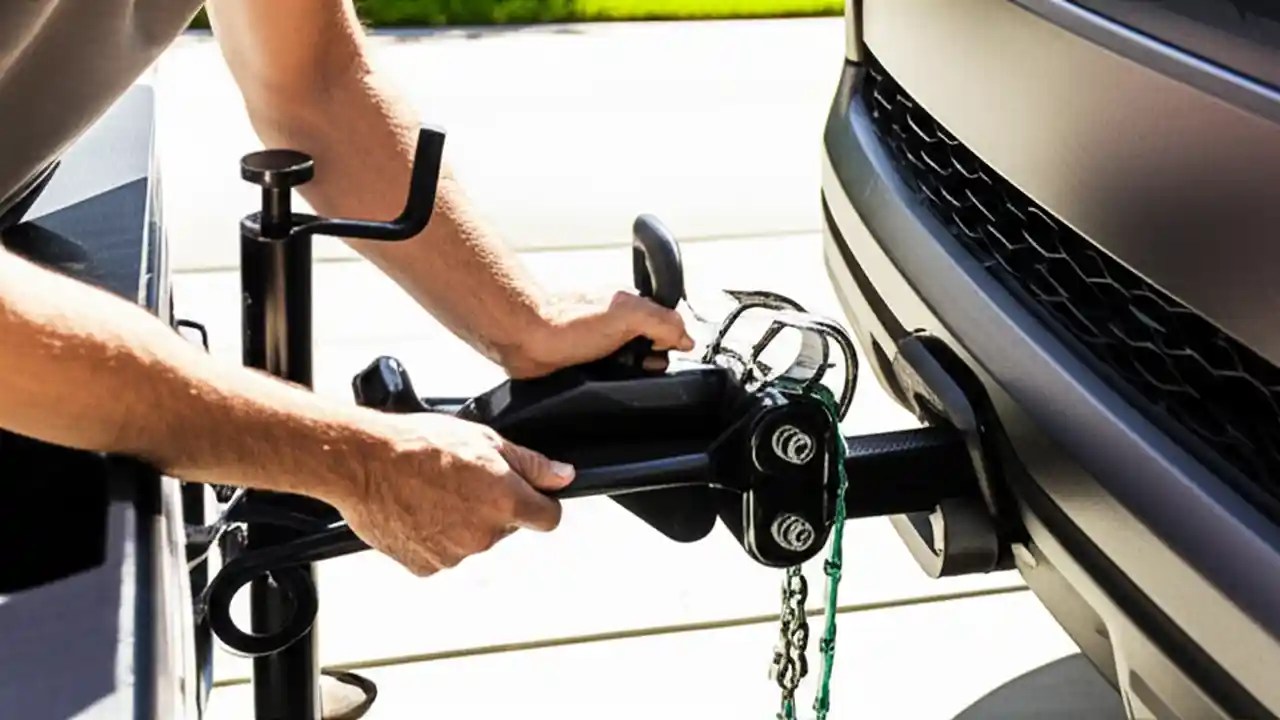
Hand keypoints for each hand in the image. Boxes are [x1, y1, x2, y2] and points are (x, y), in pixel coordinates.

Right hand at [331, 412, 574, 576]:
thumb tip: (563, 476)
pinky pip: (441, 554)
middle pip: (505, 528)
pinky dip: (433, 538)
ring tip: (432, 491)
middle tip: (461, 480)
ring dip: (461, 523)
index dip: (540, 504)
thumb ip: (530, 464)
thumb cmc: (420, 443)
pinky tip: (417, 510)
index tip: (528, 495)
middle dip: (492, 508)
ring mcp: (454, 555)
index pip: (548, 519)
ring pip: (471, 541)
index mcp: (505, 502)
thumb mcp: (484, 440)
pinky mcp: (425, 567)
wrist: (364, 463)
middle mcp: (484, 535)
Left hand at [509, 290, 695, 378]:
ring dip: (626, 377)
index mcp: (631, 308)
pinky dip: (608, 385)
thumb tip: (686, 339)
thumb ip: (663, 321)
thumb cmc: (567, 320)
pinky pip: (609, 380)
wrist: (524, 337)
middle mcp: (617, 326)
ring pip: (630, 370)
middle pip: (651, 353)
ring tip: (613, 375)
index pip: (668, 329)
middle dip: (647, 364)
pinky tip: (600, 383)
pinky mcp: (584, 366)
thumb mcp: (627, 314)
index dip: (668, 345)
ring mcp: (600, 346)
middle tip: (633, 364)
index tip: (657, 354)